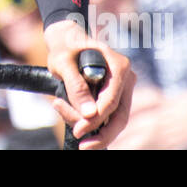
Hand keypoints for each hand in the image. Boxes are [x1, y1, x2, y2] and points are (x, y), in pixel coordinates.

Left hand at [44, 19, 135, 148]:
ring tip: (60, 109)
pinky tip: (65, 110)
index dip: (96, 120)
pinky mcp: (112, 97)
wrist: (65, 40)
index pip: (112, 102)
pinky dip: (87, 120)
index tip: (79, 131)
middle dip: (101, 134)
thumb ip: (76, 86)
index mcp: (119, 67)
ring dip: (90, 126)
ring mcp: (121, 89)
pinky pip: (104, 116)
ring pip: (112, 119)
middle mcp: (125, 79)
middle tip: (84, 146)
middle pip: (120, 116)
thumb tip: (89, 114)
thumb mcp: (63, 62)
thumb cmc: (64, 46)